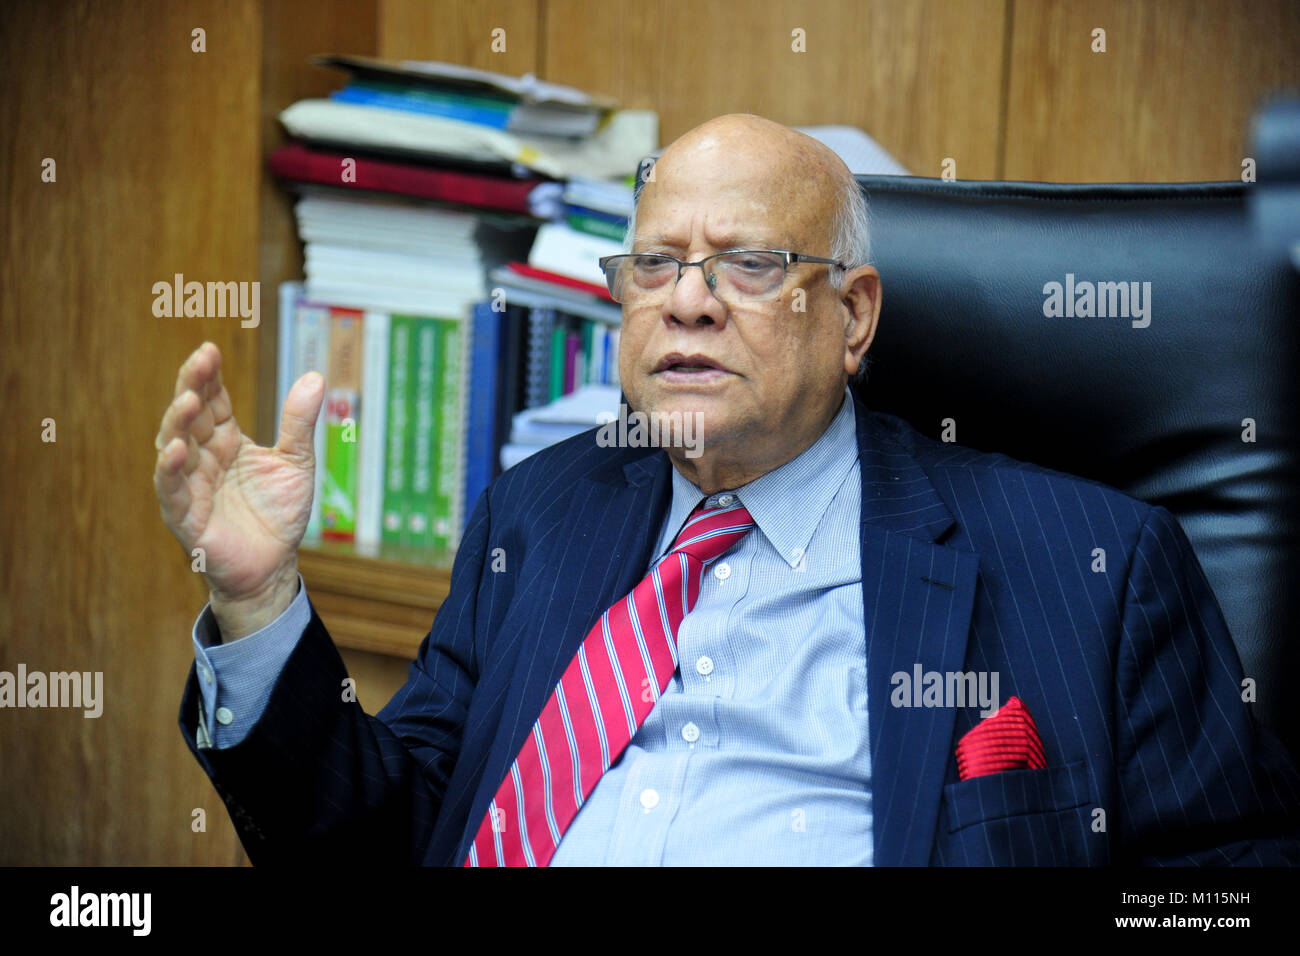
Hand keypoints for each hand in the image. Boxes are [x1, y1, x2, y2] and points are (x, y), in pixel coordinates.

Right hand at [153, 342, 324, 638]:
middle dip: (192, 387)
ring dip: (178, 423)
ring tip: (188, 400)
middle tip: (200, 361)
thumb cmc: (279, 514)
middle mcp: (203, 458)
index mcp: (226, 441)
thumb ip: (299, 422)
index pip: (213, 401)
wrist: (275, 566)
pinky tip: (176, 450)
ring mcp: (190, 485)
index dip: (209, 376)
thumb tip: (316, 376)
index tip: (210, 350)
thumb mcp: (296, 462)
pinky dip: (170, 470)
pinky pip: (172, 490)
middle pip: (191, 416)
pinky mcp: (186, 516)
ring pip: (174, 446)